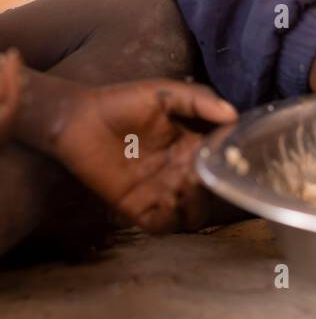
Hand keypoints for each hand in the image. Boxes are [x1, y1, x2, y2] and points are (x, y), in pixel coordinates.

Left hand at [55, 78, 237, 232]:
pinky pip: (162, 224)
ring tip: (184, 188)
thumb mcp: (164, 93)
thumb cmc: (122, 102)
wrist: (79, 119)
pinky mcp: (137, 207)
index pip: (222, 161)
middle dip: (213, 188)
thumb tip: (233, 115)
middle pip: (211, 192)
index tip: (233, 159)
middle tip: (202, 175)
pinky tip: (167, 201)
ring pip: (192, 214)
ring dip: (195, 206)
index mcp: (191, 145)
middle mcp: (180, 171)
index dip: (231, 163)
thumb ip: (198, 100)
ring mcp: (160, 191)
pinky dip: (171, 220)